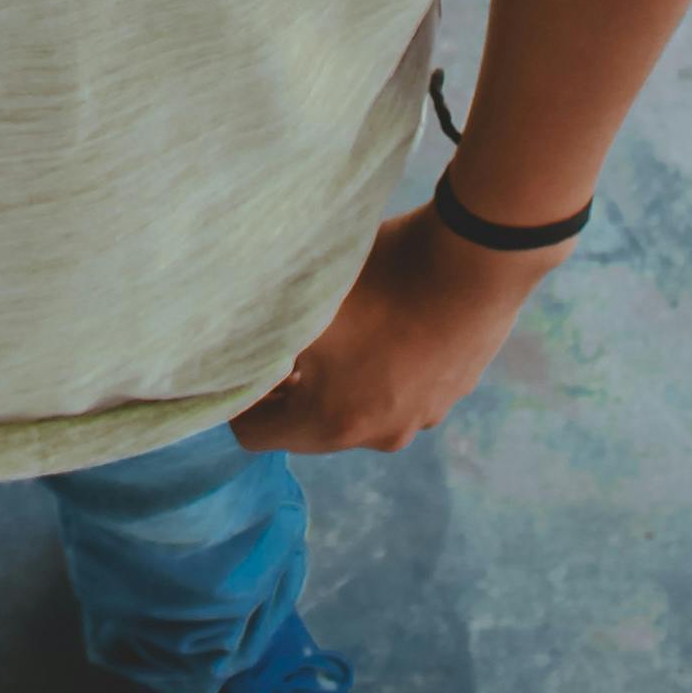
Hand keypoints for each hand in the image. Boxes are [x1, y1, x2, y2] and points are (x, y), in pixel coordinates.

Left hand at [229, 202, 564, 457]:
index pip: (255, 435)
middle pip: (307, 427)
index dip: (236, 400)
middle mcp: (379, 435)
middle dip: (287, 391)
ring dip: (340, 380)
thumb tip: (211, 348)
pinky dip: (384, 368)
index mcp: (332, 424)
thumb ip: (252, 336)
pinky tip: (388, 323)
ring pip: (358, 408)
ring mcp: (424, 416)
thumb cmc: (382, 279)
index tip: (237, 361)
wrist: (480, 257)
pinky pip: (401, 390)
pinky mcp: (455, 390)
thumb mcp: (301, 303)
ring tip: (339, 327)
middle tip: (280, 340)